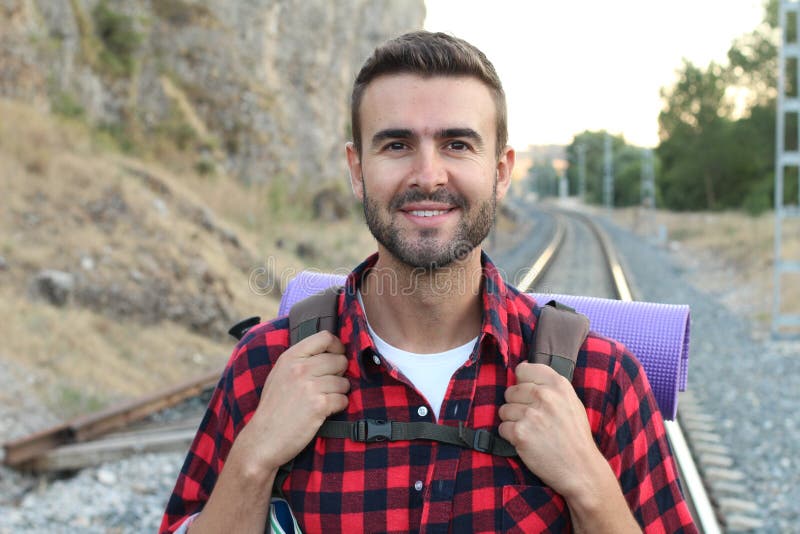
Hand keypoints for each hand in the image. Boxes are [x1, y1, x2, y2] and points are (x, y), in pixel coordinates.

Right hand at [236, 331, 349, 471]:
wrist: (262, 439)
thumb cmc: (272, 409)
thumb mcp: (279, 375)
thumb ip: (300, 361)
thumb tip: (329, 353)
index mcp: (290, 357)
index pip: (325, 337)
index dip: (337, 346)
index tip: (336, 357)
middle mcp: (300, 368)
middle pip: (339, 360)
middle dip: (339, 374)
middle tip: (328, 385)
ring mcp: (310, 386)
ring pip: (344, 382)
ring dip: (339, 392)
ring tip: (324, 400)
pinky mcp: (319, 405)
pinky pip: (343, 399)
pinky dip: (339, 406)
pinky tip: (325, 411)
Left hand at [498, 362, 604, 499]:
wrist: (582, 469)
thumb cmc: (575, 436)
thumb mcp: (571, 402)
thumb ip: (549, 386)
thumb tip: (521, 370)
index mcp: (558, 384)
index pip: (523, 369)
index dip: (522, 382)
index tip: (528, 394)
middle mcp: (544, 396)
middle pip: (510, 391)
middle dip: (516, 405)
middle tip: (533, 420)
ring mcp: (531, 414)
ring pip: (504, 410)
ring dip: (512, 421)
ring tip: (531, 431)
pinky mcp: (520, 433)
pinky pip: (502, 428)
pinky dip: (510, 436)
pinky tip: (527, 442)